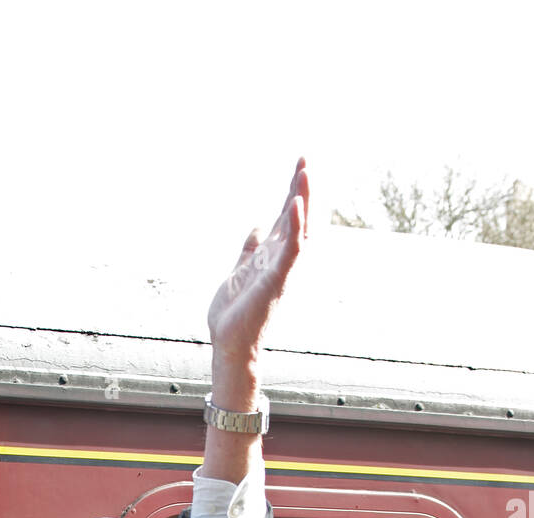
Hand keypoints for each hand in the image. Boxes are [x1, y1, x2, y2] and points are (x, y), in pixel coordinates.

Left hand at [207, 158, 307, 389]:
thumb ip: (251, 249)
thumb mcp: (240, 270)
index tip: (299, 165)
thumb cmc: (234, 313)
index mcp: (271, 256)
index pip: (286, 217)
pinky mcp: (276, 280)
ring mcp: (280, 269)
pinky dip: (294, 227)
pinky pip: (290, 251)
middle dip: (300, 189)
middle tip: (304, 161)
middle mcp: (280, 260)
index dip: (292, 191)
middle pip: (295, 218)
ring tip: (304, 174)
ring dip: (301, 201)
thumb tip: (259, 228)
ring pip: (298, 230)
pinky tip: (295, 205)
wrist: (229, 342)